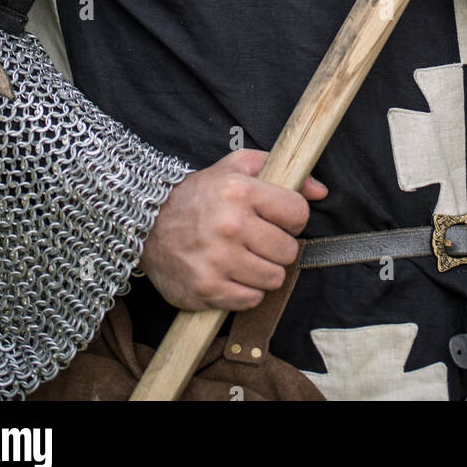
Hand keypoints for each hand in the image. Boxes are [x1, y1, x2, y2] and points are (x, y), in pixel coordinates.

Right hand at [140, 149, 327, 310]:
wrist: (147, 226)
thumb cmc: (198, 195)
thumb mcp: (235, 167)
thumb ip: (279, 170)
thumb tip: (319, 190)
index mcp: (240, 191)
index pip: (298, 213)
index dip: (293, 218)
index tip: (279, 220)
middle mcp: (231, 226)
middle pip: (289, 250)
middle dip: (279, 247)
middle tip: (260, 242)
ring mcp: (218, 260)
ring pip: (274, 278)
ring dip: (265, 271)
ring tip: (246, 259)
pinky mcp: (208, 289)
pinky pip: (252, 300)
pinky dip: (246, 291)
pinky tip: (232, 275)